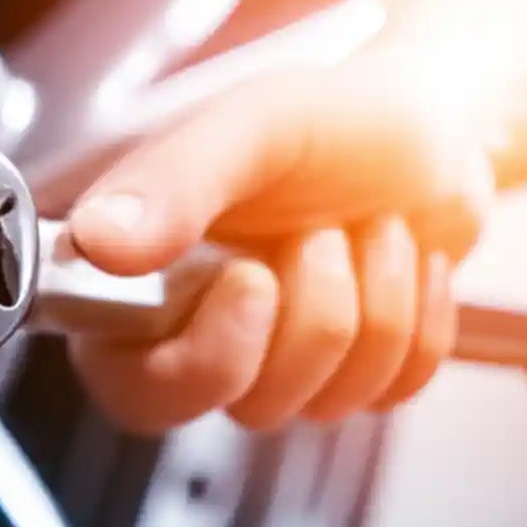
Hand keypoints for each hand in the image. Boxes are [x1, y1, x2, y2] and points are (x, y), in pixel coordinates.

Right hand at [64, 59, 493, 432]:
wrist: (432, 125)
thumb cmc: (329, 121)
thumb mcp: (251, 128)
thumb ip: (171, 182)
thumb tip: (95, 242)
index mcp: (143, 280)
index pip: (133, 387)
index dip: (202, 357)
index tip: (253, 277)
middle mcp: (198, 333)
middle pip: (241, 405)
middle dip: (310, 318)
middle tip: (322, 233)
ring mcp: (276, 366)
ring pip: (323, 400)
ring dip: (371, 299)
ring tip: (365, 226)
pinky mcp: (351, 379)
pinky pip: (388, 392)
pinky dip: (415, 320)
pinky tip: (399, 262)